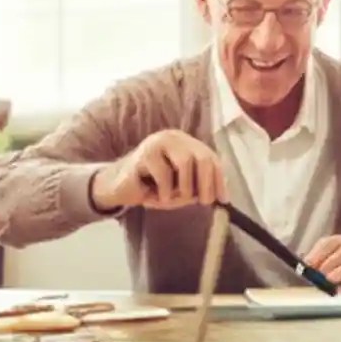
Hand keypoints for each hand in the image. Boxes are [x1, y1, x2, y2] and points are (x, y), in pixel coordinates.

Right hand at [92, 130, 226, 211]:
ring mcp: (158, 143)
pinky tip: (154, 197)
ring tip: (171, 200)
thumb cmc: (153, 188)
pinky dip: (164, 192)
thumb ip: (199, 187)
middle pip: (202, 157)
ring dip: (183, 189)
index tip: (223, 200)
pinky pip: (164, 174)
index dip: (219, 179)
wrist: (117, 188)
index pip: (211, 158)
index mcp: (186, 144)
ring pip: (185, 163)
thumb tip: (223, 197)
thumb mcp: (181, 188)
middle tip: (203, 203)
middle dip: (207, 183)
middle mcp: (174, 138)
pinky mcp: (144, 153)